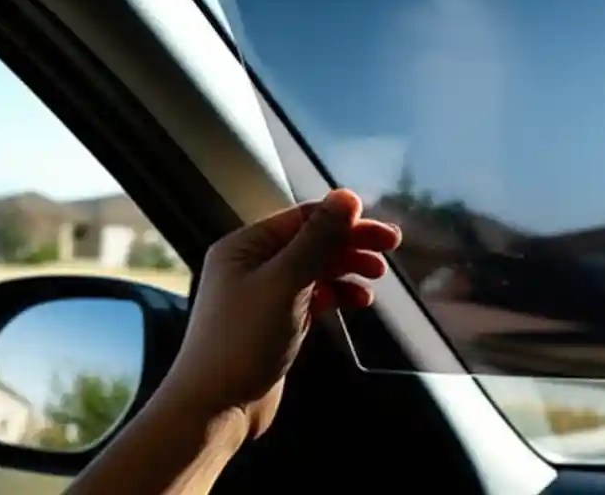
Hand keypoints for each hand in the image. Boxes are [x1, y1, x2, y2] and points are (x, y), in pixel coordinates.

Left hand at [161, 189, 400, 439]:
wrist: (215, 407)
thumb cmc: (241, 343)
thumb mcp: (285, 283)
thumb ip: (317, 240)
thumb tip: (346, 197)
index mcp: (244, 246)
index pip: (302, 219)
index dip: (343, 219)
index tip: (378, 227)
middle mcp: (251, 265)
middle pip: (312, 241)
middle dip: (351, 243)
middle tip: (388, 247)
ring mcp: (264, 294)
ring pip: (315, 268)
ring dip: (347, 268)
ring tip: (376, 276)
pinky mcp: (275, 321)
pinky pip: (313, 296)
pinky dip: (337, 294)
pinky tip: (357, 300)